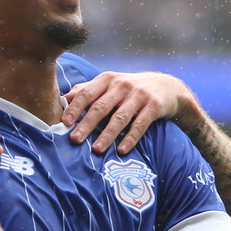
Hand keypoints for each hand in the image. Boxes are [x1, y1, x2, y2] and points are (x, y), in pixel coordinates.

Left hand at [62, 71, 202, 154]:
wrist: (167, 87)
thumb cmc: (130, 89)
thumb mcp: (110, 84)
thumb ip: (88, 90)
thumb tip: (63, 98)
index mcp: (107, 79)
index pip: (87, 93)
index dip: (75, 108)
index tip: (64, 123)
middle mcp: (122, 85)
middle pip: (101, 107)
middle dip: (87, 124)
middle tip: (75, 140)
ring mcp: (139, 95)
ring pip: (120, 117)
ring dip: (107, 134)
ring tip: (96, 149)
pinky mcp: (154, 106)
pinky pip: (141, 124)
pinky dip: (131, 138)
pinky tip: (122, 150)